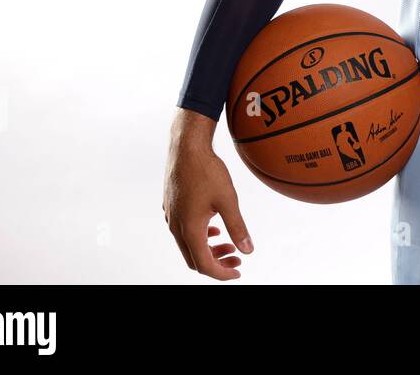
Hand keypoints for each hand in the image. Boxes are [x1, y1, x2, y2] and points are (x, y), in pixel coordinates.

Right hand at [163, 115, 253, 279]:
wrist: (187, 146)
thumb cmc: (207, 171)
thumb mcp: (228, 200)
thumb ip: (238, 227)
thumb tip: (248, 250)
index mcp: (190, 229)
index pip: (204, 265)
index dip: (222, 273)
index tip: (238, 270)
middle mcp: (176, 226)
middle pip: (194, 258)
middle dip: (216, 263)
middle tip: (236, 258)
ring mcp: (171, 216)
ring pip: (188, 245)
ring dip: (207, 249)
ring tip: (227, 244)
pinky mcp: (171, 206)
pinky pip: (183, 230)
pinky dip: (199, 236)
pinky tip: (213, 226)